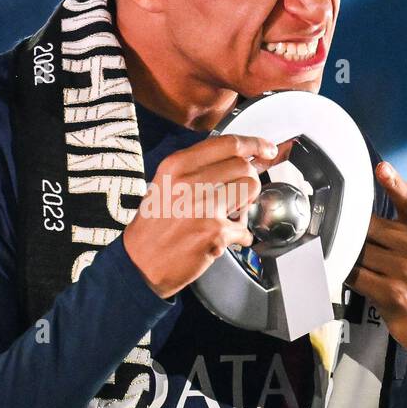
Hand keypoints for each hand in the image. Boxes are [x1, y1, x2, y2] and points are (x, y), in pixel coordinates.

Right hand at [123, 134, 282, 297]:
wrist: (140, 264)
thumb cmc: (154, 226)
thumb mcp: (166, 184)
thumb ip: (198, 168)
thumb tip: (241, 159)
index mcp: (177, 165)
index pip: (228, 144)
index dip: (254, 144)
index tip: (266, 148)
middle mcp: (189, 181)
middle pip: (244, 167)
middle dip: (248, 182)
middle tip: (237, 197)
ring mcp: (203, 205)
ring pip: (250, 190)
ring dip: (246, 205)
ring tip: (230, 217)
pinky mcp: (214, 231)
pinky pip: (244, 229)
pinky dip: (238, 238)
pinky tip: (220, 241)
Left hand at [348, 156, 406, 391]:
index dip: (395, 184)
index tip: (381, 168)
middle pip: (370, 227)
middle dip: (349, 226)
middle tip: (328, 219)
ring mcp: (406, 273)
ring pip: (359, 251)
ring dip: (342, 250)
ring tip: (331, 246)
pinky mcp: (391, 295)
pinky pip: (355, 276)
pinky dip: (342, 271)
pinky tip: (335, 268)